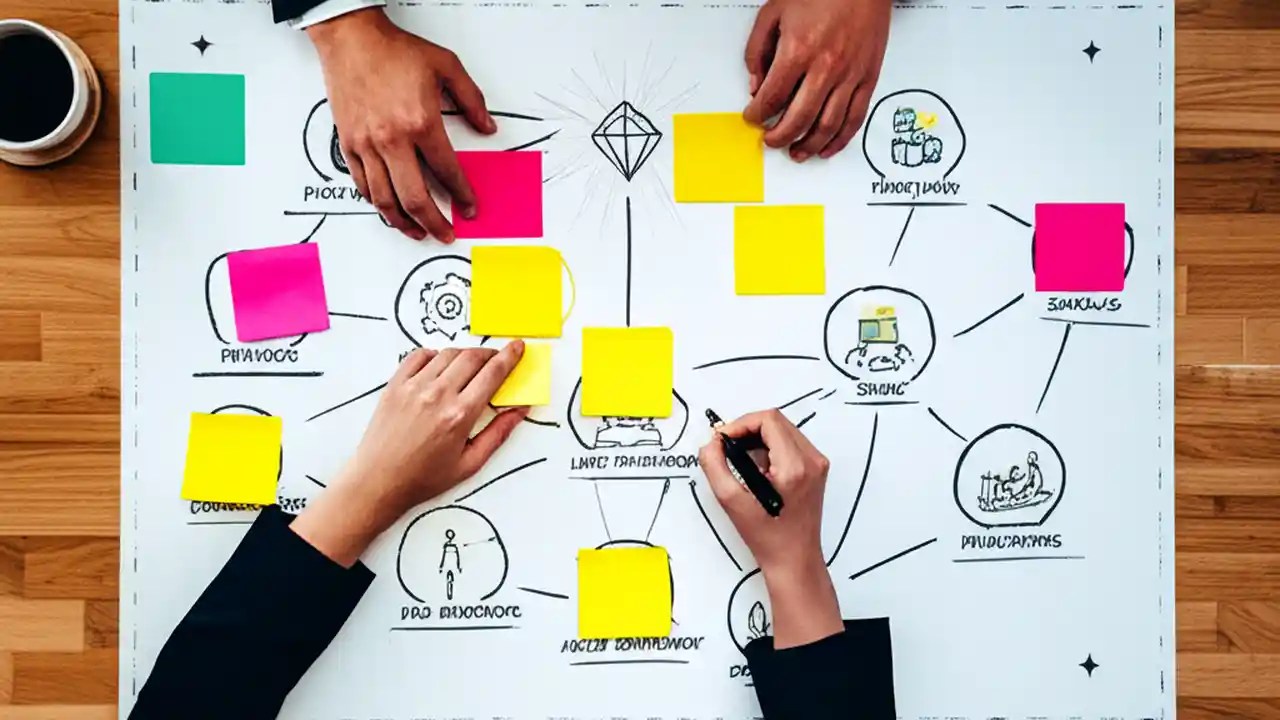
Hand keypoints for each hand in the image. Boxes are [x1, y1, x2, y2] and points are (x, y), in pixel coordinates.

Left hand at [292, 343, 528, 566]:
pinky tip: (439, 366)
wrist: (378, 481)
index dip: (509, 356)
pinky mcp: (395, 385)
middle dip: (490, 353)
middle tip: (496, 358)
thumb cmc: (423, 477)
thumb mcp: (470, 463)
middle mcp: (437, 395)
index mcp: (459, 415)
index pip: (492, 373)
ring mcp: (413, 387)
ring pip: (447, 353)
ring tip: (469, 366)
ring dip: (464, 354)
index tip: (517, 347)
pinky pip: (419, 356)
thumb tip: (520, 410)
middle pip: (472, 357)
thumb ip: (498, 433)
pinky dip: (434, 354)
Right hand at [307, 8, 496, 241]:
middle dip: (434, 222)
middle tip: (445, 232)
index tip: (469, 207)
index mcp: (420, 122)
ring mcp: (367, 144)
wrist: (352, 38)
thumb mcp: (446, 66)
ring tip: (417, 230)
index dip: (462, 195)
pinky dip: (377, 202)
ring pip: (385, 198)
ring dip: (403, 221)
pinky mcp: (349, 144)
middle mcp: (392, 139)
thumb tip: (486, 126)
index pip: (447, 172)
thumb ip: (471, 99)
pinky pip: (363, 184)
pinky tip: (388, 208)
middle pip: (415, 197)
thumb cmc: (394, 50)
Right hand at [698, 409, 843, 647]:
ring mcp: (816, 464)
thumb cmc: (769, 537)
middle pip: (776, 421)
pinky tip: (758, 469)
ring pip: (782, 430)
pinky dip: (769, 448)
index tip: (724, 439)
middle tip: (728, 448)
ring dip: (758, 439)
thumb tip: (711, 443)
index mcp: (795, 467)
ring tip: (743, 463)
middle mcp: (812, 461)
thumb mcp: (732, 502)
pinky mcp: (815, 468)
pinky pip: (789, 443)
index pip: (768, 420)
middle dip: (747, 430)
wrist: (794, 558)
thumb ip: (715, 466)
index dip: (740, 424)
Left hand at [742, 0, 890, 160]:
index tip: (753, 118)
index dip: (757, 115)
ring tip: (796, 152)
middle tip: (770, 140)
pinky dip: (840, 139)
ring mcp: (850, 75)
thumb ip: (758, 50)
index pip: (771, 98)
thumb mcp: (774, 12)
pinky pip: (854, 118)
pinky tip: (827, 148)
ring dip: (808, 145)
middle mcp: (825, 68)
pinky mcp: (868, 78)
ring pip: (827, 126)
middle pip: (798, 119)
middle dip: (779, 136)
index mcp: (798, 51)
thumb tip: (755, 84)